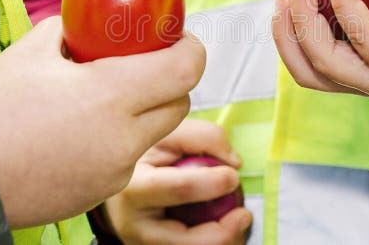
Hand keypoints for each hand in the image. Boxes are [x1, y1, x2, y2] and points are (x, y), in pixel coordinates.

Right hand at [0, 16, 204, 227]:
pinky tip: (86, 132)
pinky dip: (122, 140)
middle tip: (146, 66)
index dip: (191, 49)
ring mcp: (118, 169)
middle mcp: (125, 135)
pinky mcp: (105, 191)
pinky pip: (130, 158)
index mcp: (112, 93)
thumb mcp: (32, 51)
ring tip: (110, 100)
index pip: (185, 69)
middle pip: (180, 102)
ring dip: (148, 112)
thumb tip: (94, 22)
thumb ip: (73, 31)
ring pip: (158, 133)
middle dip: (171, 81)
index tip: (178, 38)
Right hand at [104, 119, 251, 244]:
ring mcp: (140, 243)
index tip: (233, 175)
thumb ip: (203, 137)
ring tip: (240, 221)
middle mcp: (133, 223)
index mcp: (134, 186)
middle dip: (222, 233)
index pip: (178, 188)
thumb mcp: (170, 135)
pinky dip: (213, 243)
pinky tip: (227, 230)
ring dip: (222, 241)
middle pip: (182, 240)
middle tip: (245, 215)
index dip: (212, 184)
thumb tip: (233, 163)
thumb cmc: (148, 154)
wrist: (123, 181)